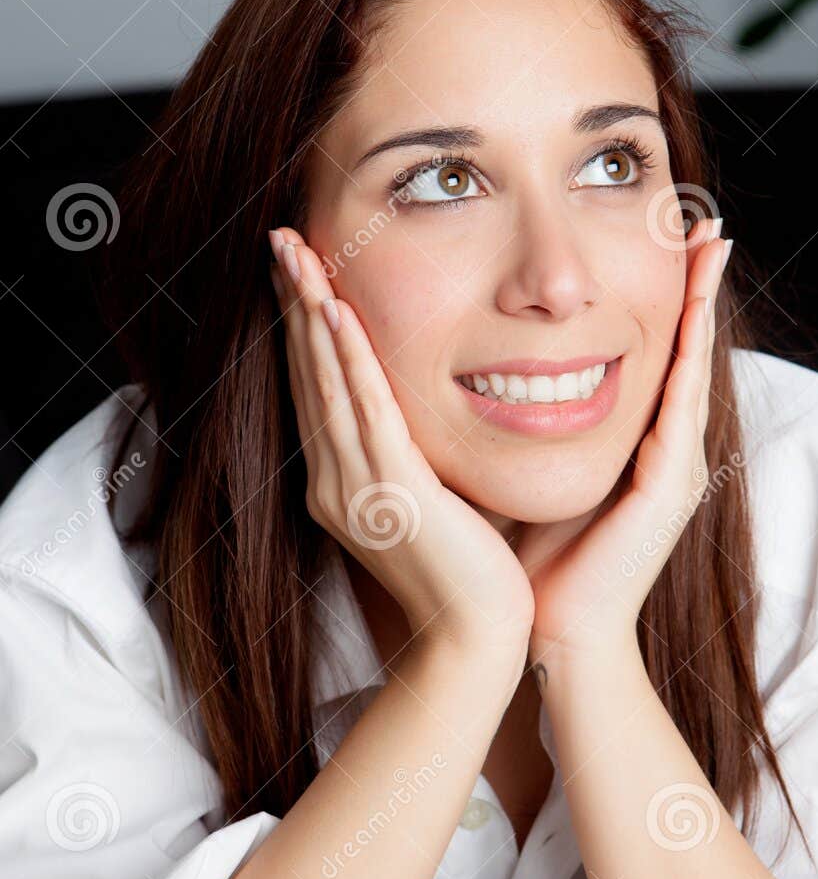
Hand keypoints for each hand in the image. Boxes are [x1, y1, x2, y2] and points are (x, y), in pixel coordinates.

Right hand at [268, 228, 534, 650]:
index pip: (318, 386)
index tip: (298, 267)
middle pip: (307, 371)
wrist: (476, 640)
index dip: (304, 324)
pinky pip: (364, 409)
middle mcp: (335, 480)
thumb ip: (419, 456)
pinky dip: (347, 356)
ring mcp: (356, 486)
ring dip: (309, 311)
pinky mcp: (389, 491)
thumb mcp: (434, 502)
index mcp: (343, 482)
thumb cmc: (470, 576)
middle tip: (281, 238)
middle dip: (293, 300)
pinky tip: (335, 311)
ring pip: (326, 380)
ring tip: (295, 254)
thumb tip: (428, 414)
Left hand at [514, 220, 731, 657]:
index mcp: (639, 446)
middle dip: (698, 285)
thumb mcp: (536, 475)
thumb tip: (490, 378)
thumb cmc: (539, 565)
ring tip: (713, 246)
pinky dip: (688, 354)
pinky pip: (682, 405)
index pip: (656, 354)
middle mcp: (668, 450)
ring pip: (694, 365)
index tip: (668, 239)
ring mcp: (676, 467)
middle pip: (687, 349)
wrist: (556, 637)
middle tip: (707, 223)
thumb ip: (531, 430)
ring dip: (702, 304)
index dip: (665, 299)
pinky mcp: (669, 487)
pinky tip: (691, 313)